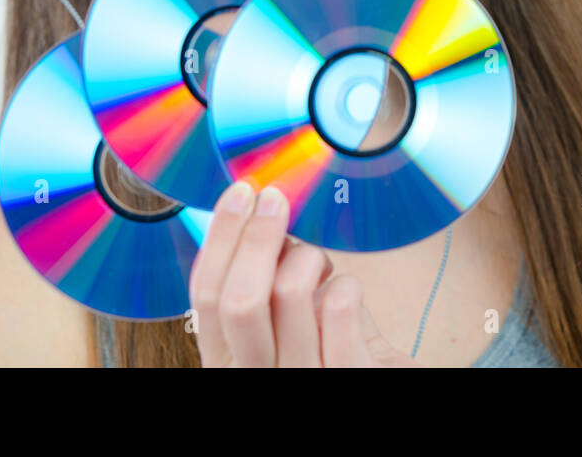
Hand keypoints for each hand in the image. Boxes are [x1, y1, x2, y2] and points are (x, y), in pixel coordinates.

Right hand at [188, 180, 418, 366]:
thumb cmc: (327, 352)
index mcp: (228, 362)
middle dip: (257, 236)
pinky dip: (346, 282)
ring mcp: (301, 380)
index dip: (221, 237)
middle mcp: (256, 377)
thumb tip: (253, 215)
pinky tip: (348, 292)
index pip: (207, 297)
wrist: (375, 387)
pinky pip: (339, 304)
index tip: (240, 195)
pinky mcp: (348, 375)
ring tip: (321, 267)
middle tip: (275, 200)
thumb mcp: (280, 328)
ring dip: (308, 258)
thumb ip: (261, 286)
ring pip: (290, 292)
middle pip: (241, 299)